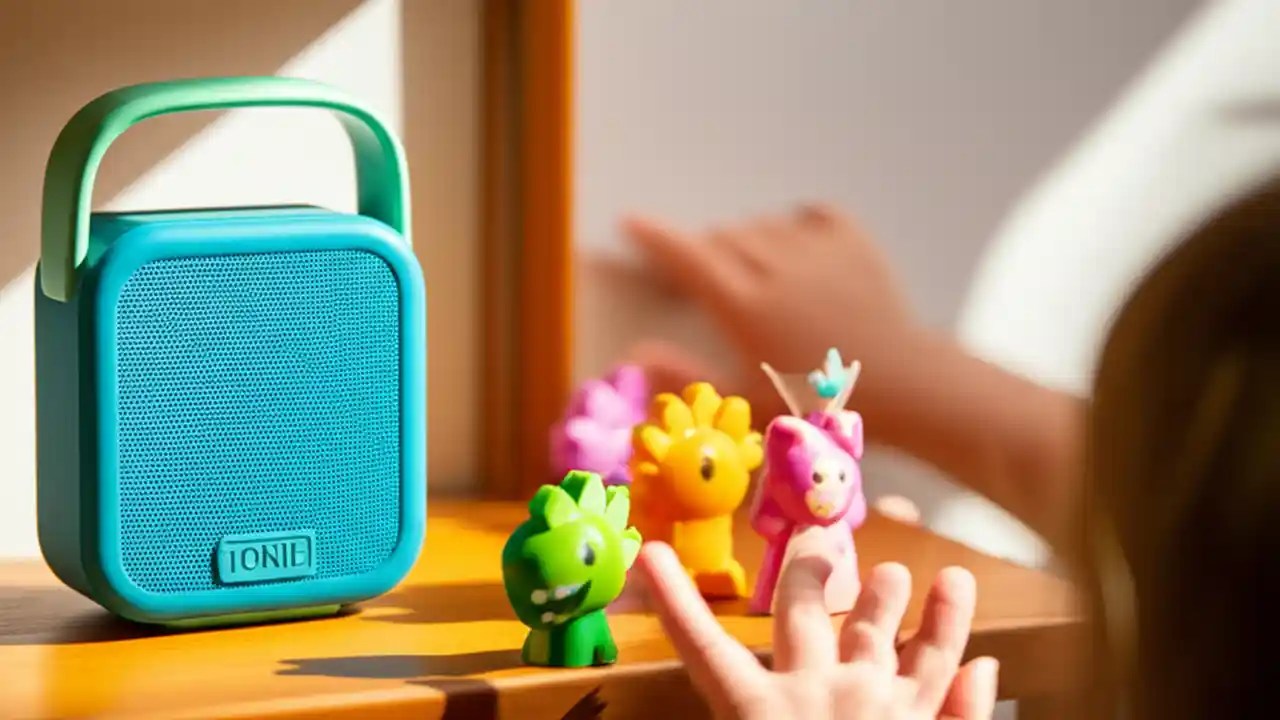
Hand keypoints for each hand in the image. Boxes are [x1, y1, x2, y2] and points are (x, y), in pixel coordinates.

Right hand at [624, 205, 927, 422]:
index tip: (631, 222)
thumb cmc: (816, 404)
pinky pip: (807, 214)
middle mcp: (774, 266)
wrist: (903, 386)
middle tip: (715, 286)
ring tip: (762, 281)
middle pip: (722, 237)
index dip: (654, 237)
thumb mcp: (742, 400)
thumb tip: (631, 354)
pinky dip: (793, 227)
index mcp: (742, 305)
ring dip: (749, 243)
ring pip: (761, 226)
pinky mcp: (851, 239)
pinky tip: (797, 254)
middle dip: (707, 254)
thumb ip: (683, 373)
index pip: (685, 255)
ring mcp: (815, 248)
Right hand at [637, 541, 997, 719]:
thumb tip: (835, 682)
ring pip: (883, 638)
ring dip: (890, 601)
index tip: (653, 557)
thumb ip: (763, 697)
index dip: (678, 603)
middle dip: (807, 572)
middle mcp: (817, 696)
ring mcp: (876, 707)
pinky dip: (973, 687)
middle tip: (820, 539)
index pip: (705, 649)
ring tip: (898, 567)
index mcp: (758, 714)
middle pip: (806, 616)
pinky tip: (985, 665)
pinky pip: (957, 705)